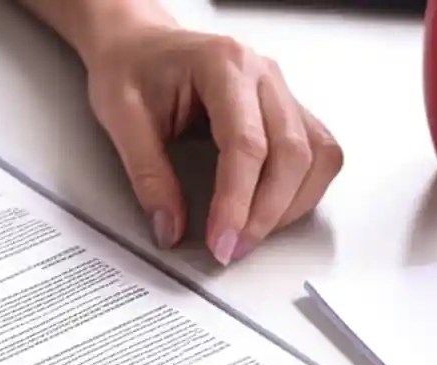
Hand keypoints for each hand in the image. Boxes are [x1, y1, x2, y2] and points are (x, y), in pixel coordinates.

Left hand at [84, 20, 342, 264]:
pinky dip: (301, 190)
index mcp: (222, 65)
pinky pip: (316, 152)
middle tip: (232, 249)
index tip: (221, 241)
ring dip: (290, 205)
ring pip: (316, 155)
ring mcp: (280, 90)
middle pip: (292, 153)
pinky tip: (271, 211)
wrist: (138, 43)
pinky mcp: (286, 109)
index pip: (246, 143)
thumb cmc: (131, 67)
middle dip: (266, 213)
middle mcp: (263, 74)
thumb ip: (148, 175)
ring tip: (250, 235)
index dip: (237, 202)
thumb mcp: (120, 118)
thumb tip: (170, 227)